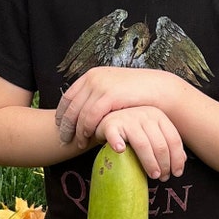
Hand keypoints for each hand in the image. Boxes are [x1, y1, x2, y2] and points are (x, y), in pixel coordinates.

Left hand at [56, 66, 176, 146]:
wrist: (158, 89)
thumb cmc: (137, 93)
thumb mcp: (113, 89)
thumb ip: (98, 96)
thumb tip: (84, 108)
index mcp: (91, 75)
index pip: (68, 96)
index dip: (61, 113)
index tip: (60, 127)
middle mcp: (93, 78)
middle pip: (70, 106)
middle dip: (65, 125)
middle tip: (64, 140)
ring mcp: (100, 85)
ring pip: (79, 113)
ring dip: (76, 131)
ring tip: (77, 143)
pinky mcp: (109, 95)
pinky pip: (91, 116)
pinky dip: (87, 129)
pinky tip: (89, 138)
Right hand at [96, 106, 185, 181]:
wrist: (107, 118)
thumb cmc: (132, 131)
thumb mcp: (152, 133)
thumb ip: (166, 143)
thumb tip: (183, 160)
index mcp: (158, 116)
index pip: (173, 139)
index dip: (177, 159)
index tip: (176, 173)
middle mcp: (145, 114)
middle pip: (160, 144)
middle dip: (164, 164)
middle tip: (162, 177)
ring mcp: (127, 119)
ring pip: (142, 144)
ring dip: (149, 162)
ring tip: (153, 175)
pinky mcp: (110, 124)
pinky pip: (114, 135)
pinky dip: (117, 143)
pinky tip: (120, 151)